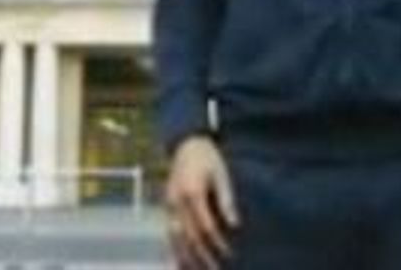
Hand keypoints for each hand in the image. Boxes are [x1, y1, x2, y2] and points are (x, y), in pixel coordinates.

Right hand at [163, 134, 237, 269]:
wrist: (187, 142)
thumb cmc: (209, 158)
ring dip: (186, 257)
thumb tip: (235, 225)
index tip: (230, 255)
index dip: (218, 243)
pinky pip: (168, 232)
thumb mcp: (222, 175)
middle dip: (203, 256)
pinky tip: (180, 261)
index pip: (205, 226)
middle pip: (189, 236)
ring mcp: (168, 205)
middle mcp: (177, 201)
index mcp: (192, 192)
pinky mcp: (166, 206)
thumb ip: (226, 200)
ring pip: (175, 238)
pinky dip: (174, 249)